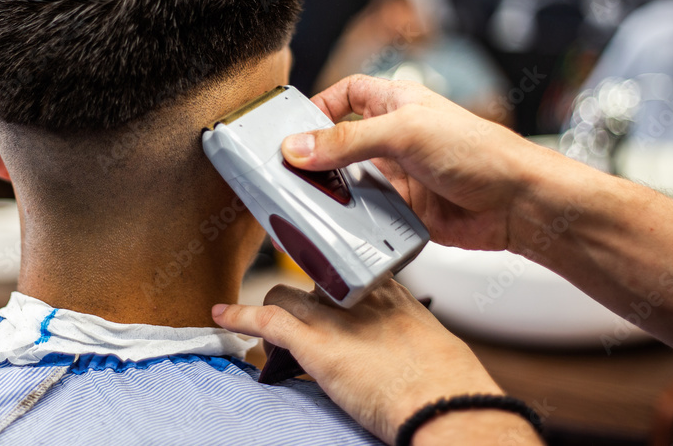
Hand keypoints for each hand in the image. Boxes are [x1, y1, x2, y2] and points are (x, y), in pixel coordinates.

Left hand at [212, 281, 507, 444]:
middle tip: (299, 324)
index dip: (328, 281)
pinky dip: (240, 317)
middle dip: (300, 299)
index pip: (346, 269)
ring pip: (283, 295)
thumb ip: (405, 336)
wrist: (446, 402)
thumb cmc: (449, 382)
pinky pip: (267, 320)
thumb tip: (400, 352)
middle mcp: (358, 296)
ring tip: (270, 337)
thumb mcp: (432, 344)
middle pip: (311, 279)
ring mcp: (334, 317)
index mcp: (390, 292)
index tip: (320, 288)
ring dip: (271, 313)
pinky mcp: (315, 343)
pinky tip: (223, 317)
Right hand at [281, 75, 554, 252]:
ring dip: (330, 192)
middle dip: (315, 156)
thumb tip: (298, 147)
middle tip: (285, 170)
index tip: (293, 127)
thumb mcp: (405, 133)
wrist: (518, 204)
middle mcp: (394, 138)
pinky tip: (339, 224)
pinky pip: (365, 214)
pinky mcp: (403, 211)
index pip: (346, 94)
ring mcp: (398, 175)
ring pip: (348, 182)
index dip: (320, 105)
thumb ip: (348, 141)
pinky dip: (350, 220)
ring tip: (303, 200)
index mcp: (397, 104)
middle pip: (340, 142)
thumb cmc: (480, 152)